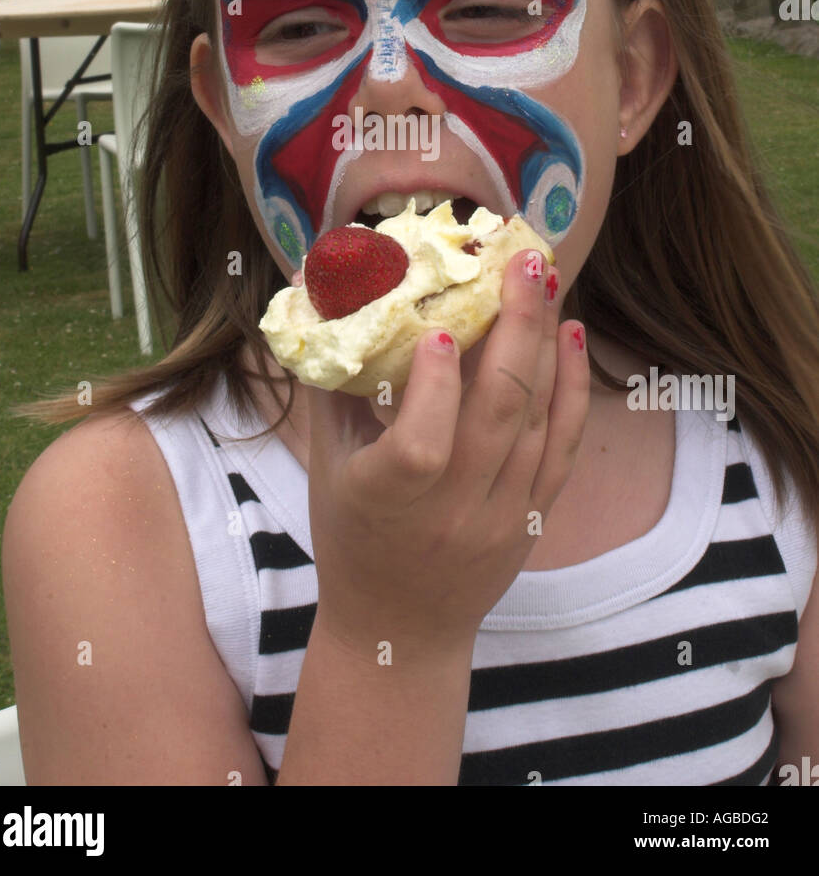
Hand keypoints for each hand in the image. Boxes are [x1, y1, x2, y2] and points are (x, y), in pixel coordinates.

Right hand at [305, 250, 588, 658]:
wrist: (400, 628)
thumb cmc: (351, 534)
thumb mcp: (327, 463)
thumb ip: (330, 381)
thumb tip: (318, 292)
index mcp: (386, 500)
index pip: (419, 447)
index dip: (432, 390)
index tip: (438, 331)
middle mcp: (451, 512)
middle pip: (497, 414)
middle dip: (514, 327)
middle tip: (521, 261)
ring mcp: (500, 518)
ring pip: (535, 420)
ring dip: (545, 344)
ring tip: (544, 280)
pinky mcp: (534, 519)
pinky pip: (562, 447)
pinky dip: (571, 389)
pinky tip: (571, 337)